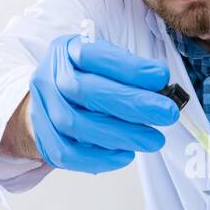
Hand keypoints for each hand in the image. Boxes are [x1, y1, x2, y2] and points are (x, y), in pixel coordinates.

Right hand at [28, 34, 179, 172]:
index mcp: (67, 52)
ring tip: (153, 140)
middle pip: (87, 91)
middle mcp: (50, 78)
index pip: (94, 56)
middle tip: (167, 113)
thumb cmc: (86, 83)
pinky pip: (69, 154)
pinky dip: (100, 157)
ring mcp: (42, 110)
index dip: (129, 68)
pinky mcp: (43, 140)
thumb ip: (128, 73)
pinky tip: (126, 155)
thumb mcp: (102, 66)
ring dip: (121, 135)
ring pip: (77, 124)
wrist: (49, 107)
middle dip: (132, 103)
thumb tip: (162, 87)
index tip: (161, 78)